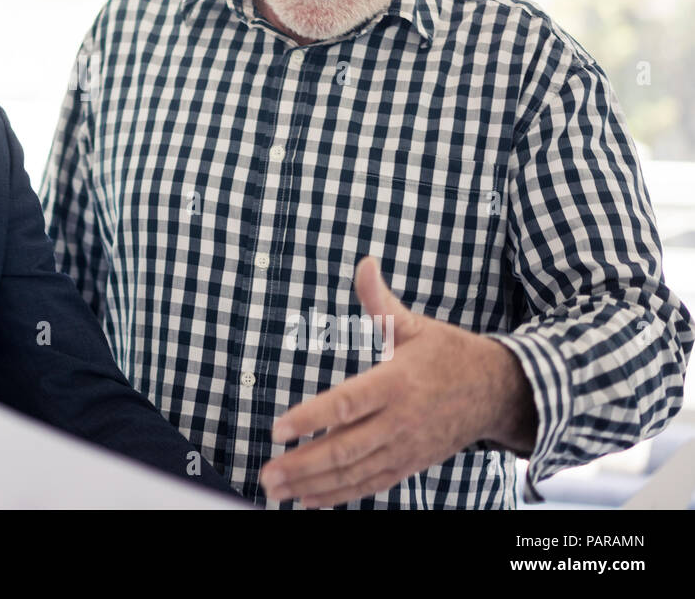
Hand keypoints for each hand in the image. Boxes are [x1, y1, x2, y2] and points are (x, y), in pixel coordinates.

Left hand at [259, 256, 534, 507]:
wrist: (498, 393)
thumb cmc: (449, 355)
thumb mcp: (415, 326)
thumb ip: (381, 301)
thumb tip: (364, 263)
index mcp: (396, 383)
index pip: (346, 404)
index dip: (311, 418)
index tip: (278, 428)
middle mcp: (399, 421)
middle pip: (345, 448)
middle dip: (302, 464)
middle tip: (266, 472)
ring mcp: (404, 447)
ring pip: (353, 472)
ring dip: (312, 484)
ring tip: (276, 489)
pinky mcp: (409, 464)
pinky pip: (370, 484)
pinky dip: (339, 495)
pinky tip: (309, 500)